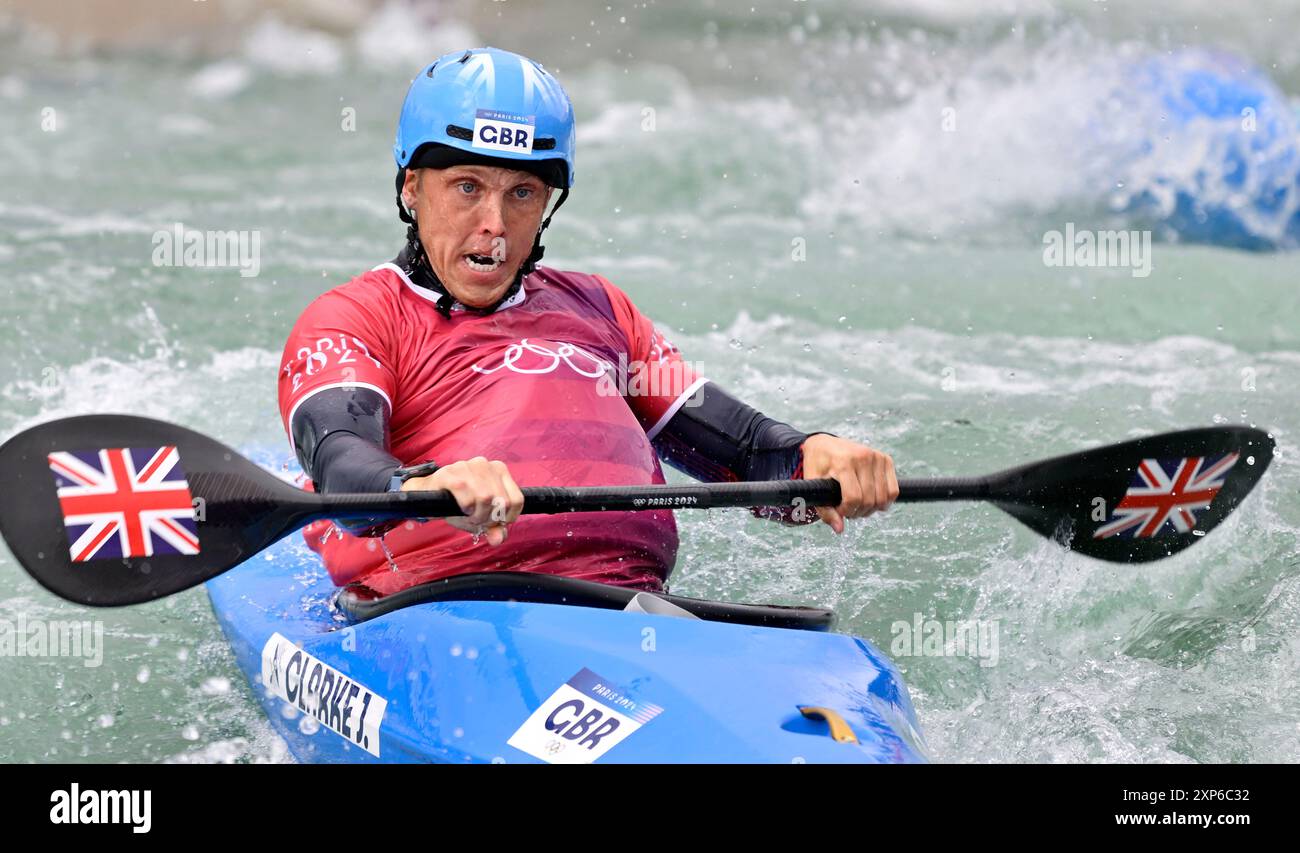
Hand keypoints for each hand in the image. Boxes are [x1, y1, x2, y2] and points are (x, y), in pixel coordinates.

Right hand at [401, 457, 523, 546]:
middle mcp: (485, 464)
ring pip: (486, 498)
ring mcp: (467, 466)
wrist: (428, 495)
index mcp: (499, 470)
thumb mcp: (481, 516)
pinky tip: (460, 508)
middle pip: (502, 502)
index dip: (507, 518)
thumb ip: (494, 527)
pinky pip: (466, 497)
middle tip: (477, 520)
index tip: (493, 522)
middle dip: (489, 519)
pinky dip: (465, 509)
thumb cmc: (458, 502)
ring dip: (476, 515)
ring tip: (468, 515)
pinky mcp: (450, 473)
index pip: (517, 500)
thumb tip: (499, 539)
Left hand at [799, 434, 898, 534]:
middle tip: (847, 510)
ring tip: (858, 505)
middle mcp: (863, 457)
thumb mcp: (813, 485)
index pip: (853, 497)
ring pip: (883, 497)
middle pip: (869, 500)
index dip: (847, 511)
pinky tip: (871, 500)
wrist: (824, 443)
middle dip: (858, 512)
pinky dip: (884, 501)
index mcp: (844, 462)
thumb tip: (840, 529)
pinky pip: (893, 490)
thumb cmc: (817, 465)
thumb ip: (824, 509)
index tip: (839, 510)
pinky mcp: (885, 459)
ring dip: (871, 509)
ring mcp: (877, 457)